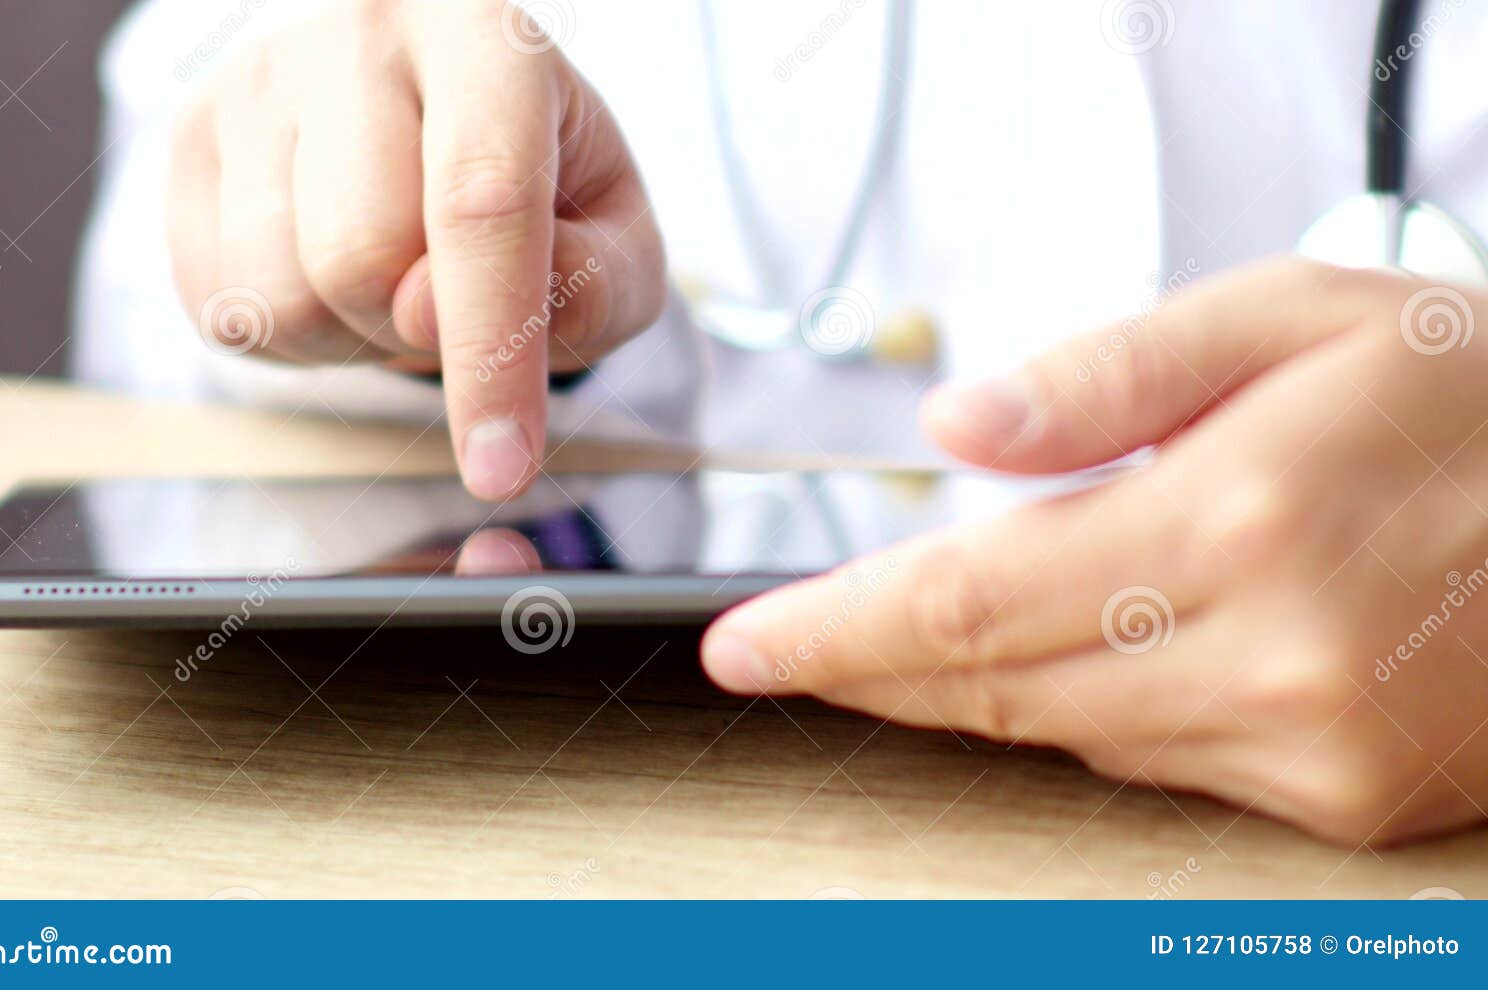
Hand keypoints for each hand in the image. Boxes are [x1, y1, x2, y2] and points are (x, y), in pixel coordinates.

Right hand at [167, 0, 665, 499]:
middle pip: (361, 257)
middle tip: (450, 296)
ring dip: (350, 335)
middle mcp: (357, 32)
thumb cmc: (545, 181)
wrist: (440, 107)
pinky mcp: (190, 138)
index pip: (482, 204)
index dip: (491, 354)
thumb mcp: (612, 238)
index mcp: (483, 34)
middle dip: (416, 330)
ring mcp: (255, 80)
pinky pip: (221, 307)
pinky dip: (294, 334)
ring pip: (279, 292)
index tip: (502, 469)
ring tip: (393, 279)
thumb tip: (439, 314)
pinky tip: (332, 276)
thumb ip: (581, 286)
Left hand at [701, 258, 1487, 845]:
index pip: (965, 602)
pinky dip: (1086, 711)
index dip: (835, 631)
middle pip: (993, 687)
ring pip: (1063, 733)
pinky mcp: (1341, 798)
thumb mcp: (1291, 315)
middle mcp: (1270, 657)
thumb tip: (956, 431)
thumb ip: (1108, 372)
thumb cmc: (1468, 394)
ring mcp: (1309, 746)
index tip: (746, 648)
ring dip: (973, 684)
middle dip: (871, 668)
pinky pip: (1151, 764)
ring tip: (929, 625)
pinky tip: (1087, 650)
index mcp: (1239, 520)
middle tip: (787, 647)